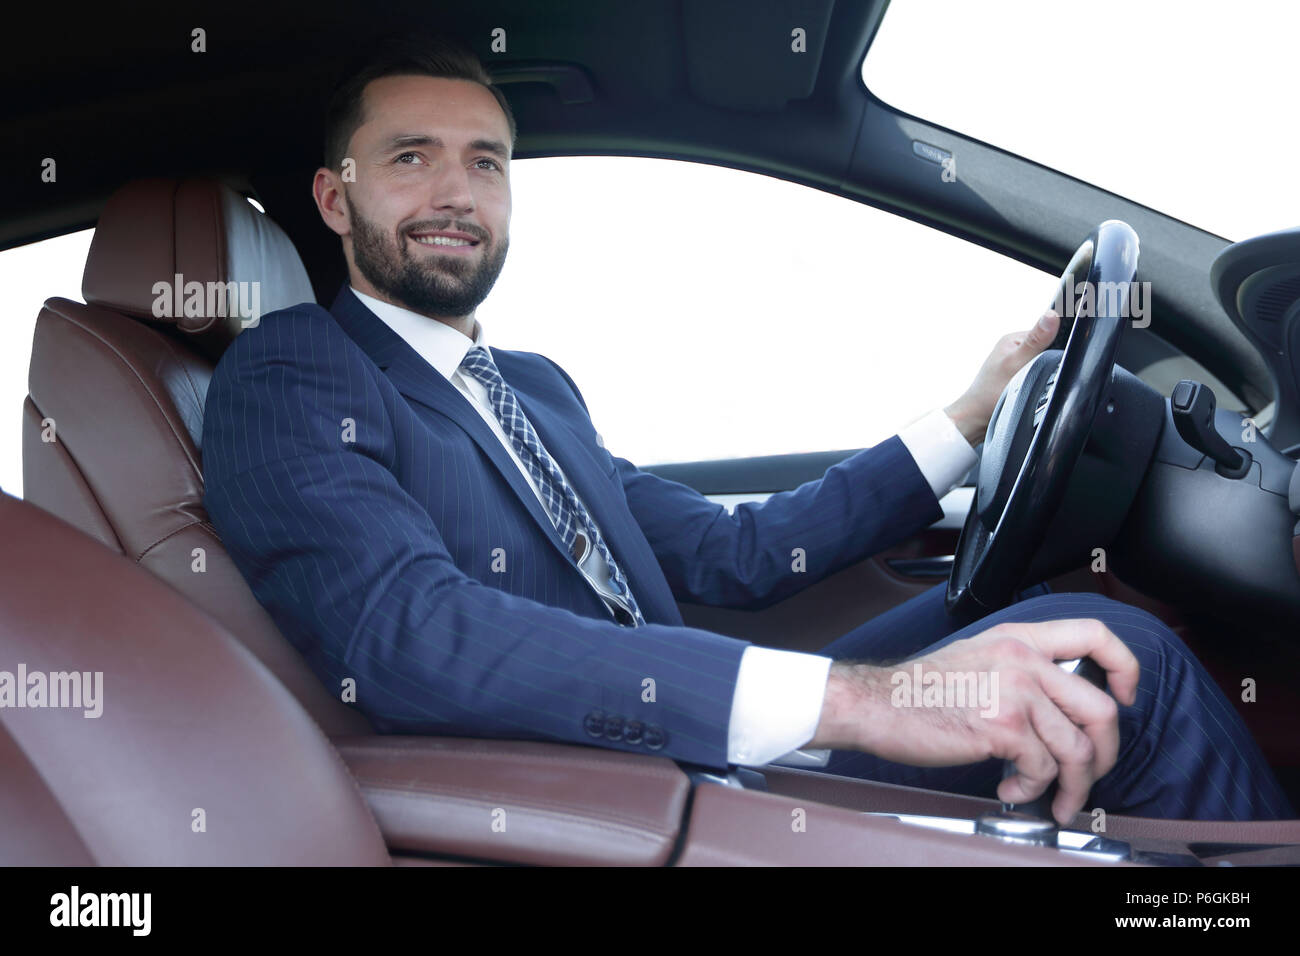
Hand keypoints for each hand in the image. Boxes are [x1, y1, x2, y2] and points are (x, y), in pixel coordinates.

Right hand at [809, 618, 1139, 824]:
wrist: (876, 703)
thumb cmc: (918, 689)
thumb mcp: (977, 656)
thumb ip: (1020, 668)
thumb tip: (1058, 707)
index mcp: (1019, 638)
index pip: (1096, 635)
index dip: (1124, 668)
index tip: (1125, 695)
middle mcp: (1023, 660)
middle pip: (1101, 709)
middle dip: (1104, 754)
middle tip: (1090, 774)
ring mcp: (1015, 692)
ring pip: (1077, 750)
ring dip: (1071, 786)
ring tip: (1053, 798)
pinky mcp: (1002, 727)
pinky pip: (1042, 769)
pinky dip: (1032, 790)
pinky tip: (1011, 788)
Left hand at [944, 310, 1060, 445]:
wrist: (977, 420)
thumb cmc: (990, 393)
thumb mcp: (1017, 364)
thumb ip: (1035, 341)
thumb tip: (1051, 315)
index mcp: (1014, 339)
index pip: (1047, 333)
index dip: (1058, 346)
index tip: (1057, 361)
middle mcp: (1015, 350)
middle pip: (1047, 350)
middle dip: (1052, 363)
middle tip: (1043, 377)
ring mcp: (1016, 365)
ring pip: (1044, 366)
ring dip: (1047, 375)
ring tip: (1037, 386)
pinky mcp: (1019, 379)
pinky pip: (1039, 378)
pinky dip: (1041, 384)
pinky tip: (1036, 392)